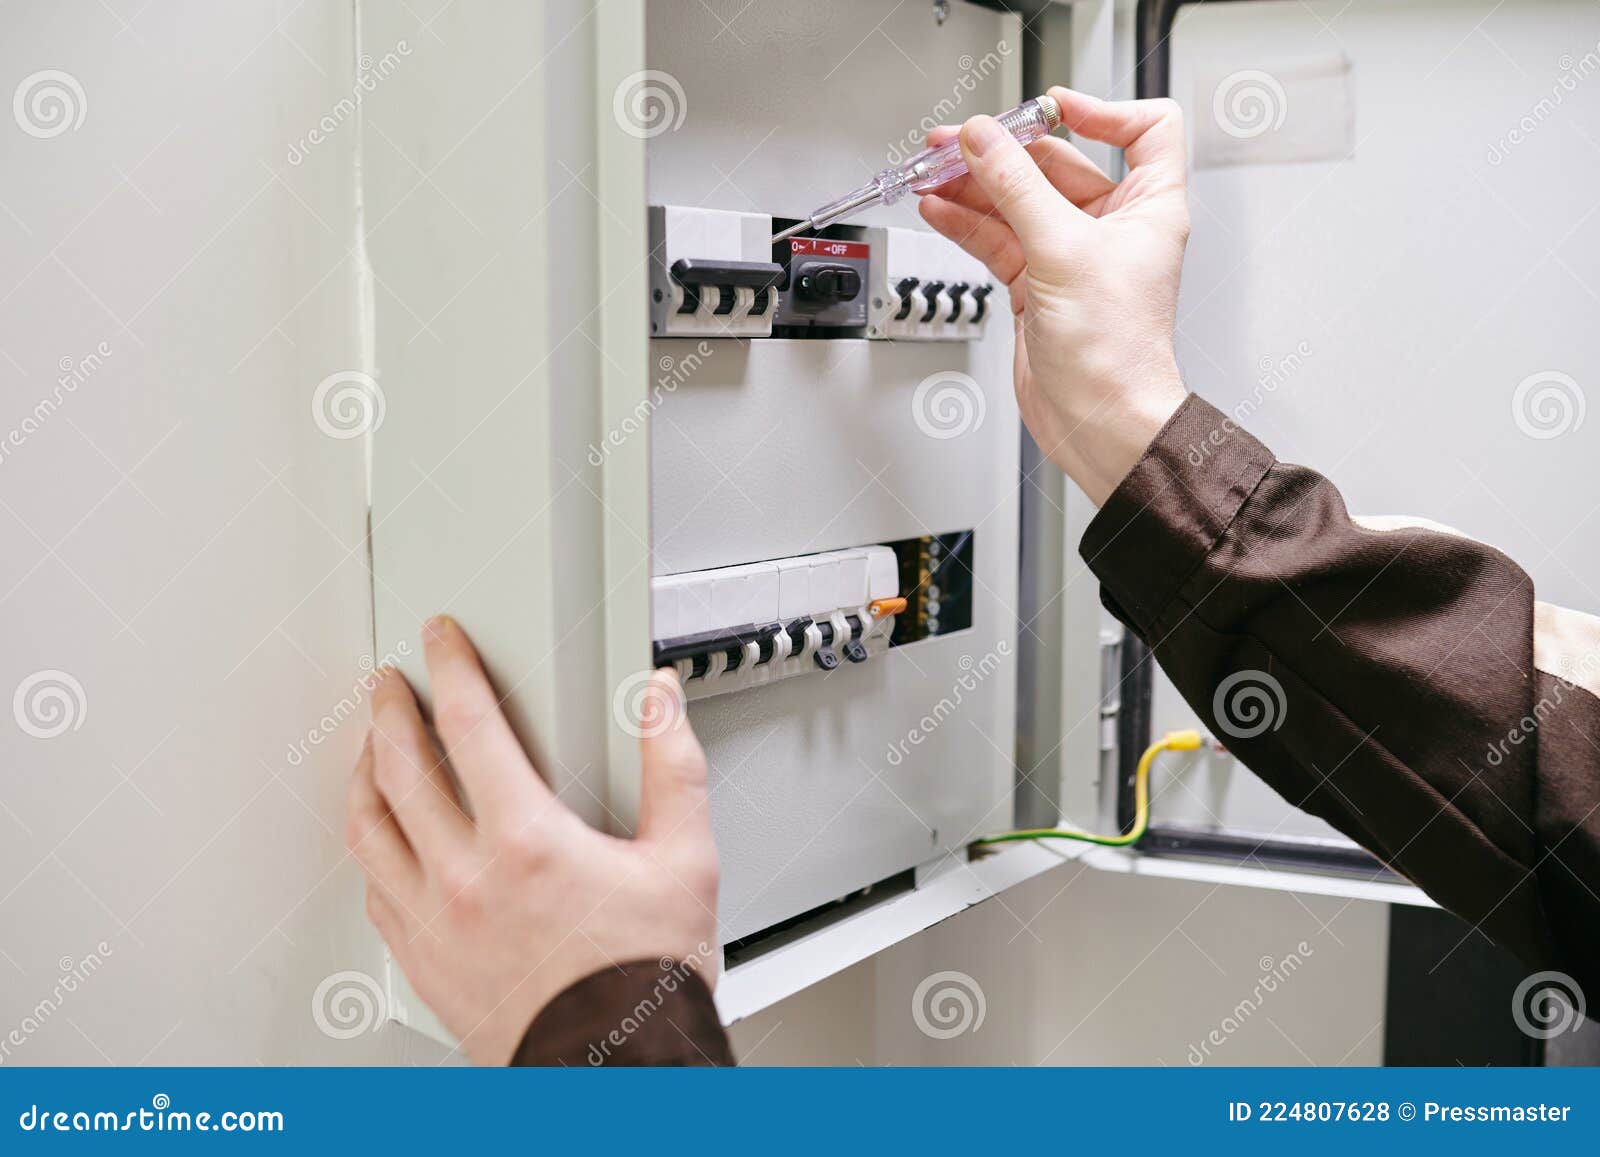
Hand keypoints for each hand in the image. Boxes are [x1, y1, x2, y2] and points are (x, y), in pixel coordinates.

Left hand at [345, 616, 718, 1064]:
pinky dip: (371, 848)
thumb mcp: (685, 859)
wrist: (615, 1072)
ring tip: (368, 749)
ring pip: (370, 829)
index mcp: (526, 842)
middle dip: (388, 711)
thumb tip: (659, 699)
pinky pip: (375, 891)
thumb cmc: (647, 978)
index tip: (440, 640)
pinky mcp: (423, 964)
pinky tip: (381, 839)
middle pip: (399, 768)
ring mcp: (434, 924)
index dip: (450, 668)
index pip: (468, 724)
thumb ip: (673, 765)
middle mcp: (465, 879)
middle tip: (388, 683)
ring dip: (364, 775)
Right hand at [919, 87, 1191, 504]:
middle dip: (1005, 150)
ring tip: (934, 172)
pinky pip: (997, 239)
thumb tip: (984, 139)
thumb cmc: (1117, 352)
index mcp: (1148, 206)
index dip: (1102, 109)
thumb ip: (1016, 188)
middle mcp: (1113, 227)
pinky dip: (967, 222)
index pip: (1144, 130)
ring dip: (975, 185)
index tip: (1051, 108)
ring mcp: (1071, 256)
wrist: (1100, 422)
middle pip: (1057, 164)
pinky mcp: (1037, 285)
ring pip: (1017, 202)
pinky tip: (940, 208)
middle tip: (958, 141)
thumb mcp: (1063, 251)